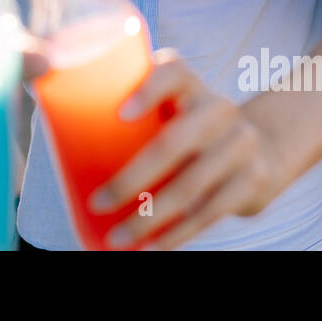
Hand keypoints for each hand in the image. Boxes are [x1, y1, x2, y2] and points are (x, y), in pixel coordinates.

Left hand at [89, 50, 286, 249]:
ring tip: (117, 238)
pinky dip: (177, 235)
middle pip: (175, 141)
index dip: (148, 89)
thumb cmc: (191, 128)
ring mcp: (241, 144)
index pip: (174, 72)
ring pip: (190, 185)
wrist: (266, 147)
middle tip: (98, 202)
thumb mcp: (174, 108)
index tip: (119, 114)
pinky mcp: (253, 180)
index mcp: (191, 86)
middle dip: (131, 179)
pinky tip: (151, 248)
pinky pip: (210, 212)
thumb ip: (131, 114)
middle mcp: (218, 109)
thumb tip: (55, 126)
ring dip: (149, 218)